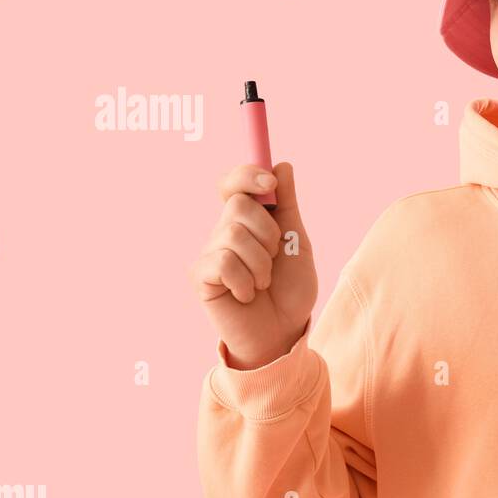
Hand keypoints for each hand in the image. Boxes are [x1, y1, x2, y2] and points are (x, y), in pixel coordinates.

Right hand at [188, 161, 317, 368]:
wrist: (283, 332)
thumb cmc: (290, 291)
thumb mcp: (297, 242)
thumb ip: (287, 206)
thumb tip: (281, 165)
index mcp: (249, 220)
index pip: (234, 183)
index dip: (247, 175)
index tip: (269, 184)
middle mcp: (225, 232)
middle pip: (238, 205)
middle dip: (268, 233)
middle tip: (274, 258)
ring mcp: (210, 253)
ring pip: (234, 235)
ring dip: (261, 263)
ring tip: (263, 283)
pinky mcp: (201, 277)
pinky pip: (223, 262)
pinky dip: (245, 280)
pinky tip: (247, 295)